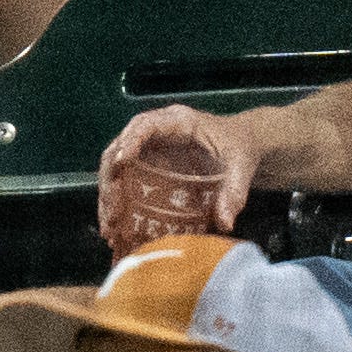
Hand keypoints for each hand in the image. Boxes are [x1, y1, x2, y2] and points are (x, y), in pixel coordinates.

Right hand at [98, 107, 261, 252]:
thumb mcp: (241, 167)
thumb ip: (234, 192)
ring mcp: (147, 149)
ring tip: (109, 230)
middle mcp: (154, 132)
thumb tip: (224, 224)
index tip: (122, 163)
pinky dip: (118, 204)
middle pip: (119, 149)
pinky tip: (117, 229)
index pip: (145, 125)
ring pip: (115, 168)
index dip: (130, 141)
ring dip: (109, 198)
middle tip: (111, 214)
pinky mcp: (147, 165)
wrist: (242, 143)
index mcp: (177, 121)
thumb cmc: (239, 147)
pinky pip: (125, 181)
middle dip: (110, 182)